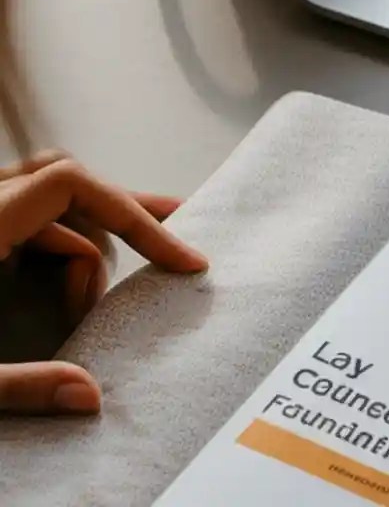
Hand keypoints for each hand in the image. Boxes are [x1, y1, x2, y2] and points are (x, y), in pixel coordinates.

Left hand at [0, 151, 206, 415]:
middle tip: (181, 254)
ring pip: (47, 193)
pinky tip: (72, 289)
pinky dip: (57, 244)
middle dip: (129, 220)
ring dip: (89, 235)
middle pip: (69, 180)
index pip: (73, 184)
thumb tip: (90, 398)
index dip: (135, 217)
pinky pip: (24, 213)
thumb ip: (19, 384)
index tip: (179, 261)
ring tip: (126, 278)